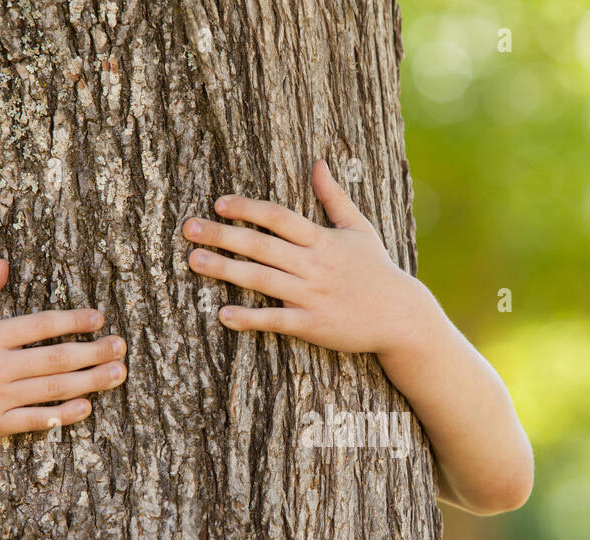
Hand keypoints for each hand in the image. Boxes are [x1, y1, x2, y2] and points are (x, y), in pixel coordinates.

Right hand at [0, 259, 126, 448]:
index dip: (72, 321)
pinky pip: (35, 419)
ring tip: (118, 373)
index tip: (99, 319)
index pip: (39, 325)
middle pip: (55, 358)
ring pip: (53, 388)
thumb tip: (4, 263)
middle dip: (93, 351)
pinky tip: (87, 406)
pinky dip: (62, 414)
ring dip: (90, 381)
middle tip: (122, 347)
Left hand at [183, 160, 443, 358]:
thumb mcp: (359, 229)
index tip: (219, 203)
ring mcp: (312, 296)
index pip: (278, 217)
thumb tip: (318, 163)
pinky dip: (249, 318)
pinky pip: (276, 320)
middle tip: (188, 228)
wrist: (401, 317)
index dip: (247, 209)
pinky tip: (223, 315)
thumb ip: (334, 197)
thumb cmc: (377, 270)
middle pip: (261, 245)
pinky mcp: (313, 325)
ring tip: (194, 261)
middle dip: (223, 235)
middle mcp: (313, 265)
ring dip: (226, 270)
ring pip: (262, 279)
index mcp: (322, 240)